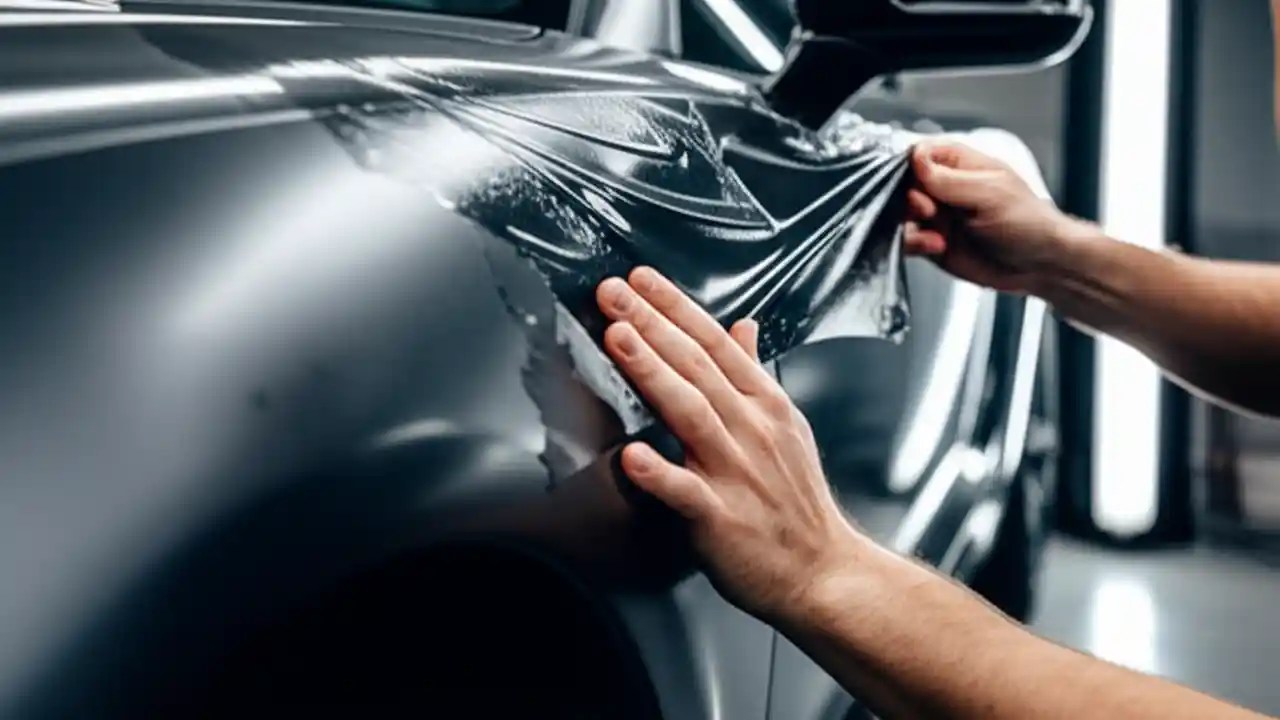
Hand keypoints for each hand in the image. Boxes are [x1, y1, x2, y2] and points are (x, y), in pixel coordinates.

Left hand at [596, 268, 867, 622]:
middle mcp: (751, 430)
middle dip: (652, 323)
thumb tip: (743, 326)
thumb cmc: (797, 503)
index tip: (641, 279)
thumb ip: (756, 373)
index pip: (715, 343)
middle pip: (697, 365)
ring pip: (690, 411)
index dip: (676, 307)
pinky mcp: (721, 518)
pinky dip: (659, 472)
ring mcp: (737, 472)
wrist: (824, 572)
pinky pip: (685, 491)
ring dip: (652, 372)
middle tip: (612, 291)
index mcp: (765, 405)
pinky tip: (630, 455)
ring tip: (618, 338)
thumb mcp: (787, 425)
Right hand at [906, 140, 1081, 292]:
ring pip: (899, 214)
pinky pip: (906, 240)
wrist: (1037, 266)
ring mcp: (935, 216)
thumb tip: (916, 156)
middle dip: (909, 200)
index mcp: (959, 164)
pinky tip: (937, 246)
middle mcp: (943, 188)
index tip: (917, 182)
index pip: (919, 154)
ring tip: (937, 236)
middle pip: (902, 185)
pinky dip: (914, 244)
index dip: (910, 168)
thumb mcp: (989, 194)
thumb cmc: (1026, 223)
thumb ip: (949, 178)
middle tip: (929, 211)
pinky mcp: (930, 242)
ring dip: (911, 226)